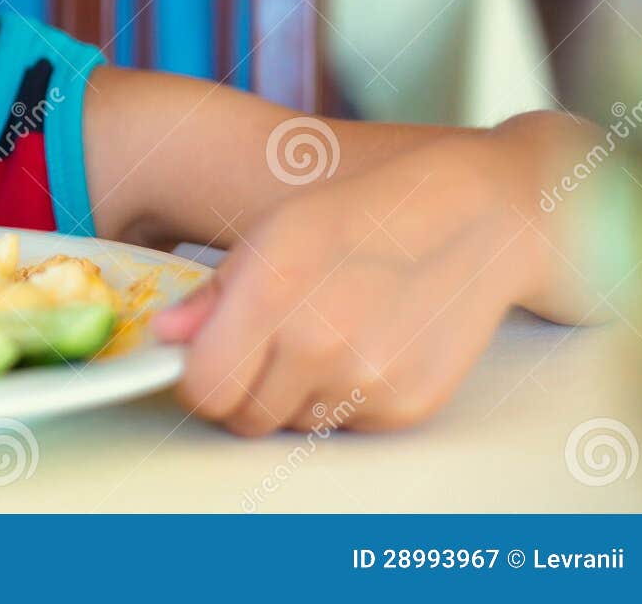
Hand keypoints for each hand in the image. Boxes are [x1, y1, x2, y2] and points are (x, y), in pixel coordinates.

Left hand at [151, 134, 545, 434]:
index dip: (196, 377)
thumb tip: (167, 335)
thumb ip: (214, 292)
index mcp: (274, 290)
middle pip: (244, 417)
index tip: (204, 362)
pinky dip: (342, 398)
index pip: (203, 386)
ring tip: (322, 336)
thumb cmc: (365, 215)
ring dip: (293, 394)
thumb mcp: (274, 232)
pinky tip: (364, 346)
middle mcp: (320, 343)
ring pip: (293, 425)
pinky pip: (345, 427)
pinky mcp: (407, 406)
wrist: (474, 220)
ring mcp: (367, 380)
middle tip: (263, 350)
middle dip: (242, 389)